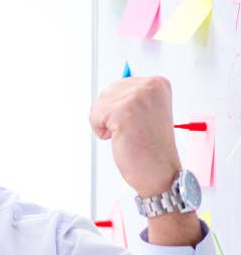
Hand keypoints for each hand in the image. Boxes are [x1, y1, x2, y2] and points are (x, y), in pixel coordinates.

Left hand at [89, 75, 180, 196]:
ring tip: (127, 134)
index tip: (137, 122)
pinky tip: (120, 138)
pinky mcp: (124, 111)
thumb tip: (109, 91)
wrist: (159, 171)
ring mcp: (138, 97)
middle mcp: (150, 86)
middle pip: (106, 93)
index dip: (118, 109)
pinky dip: (100, 131)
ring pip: (99, 105)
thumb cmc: (150, 146)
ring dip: (106, 124)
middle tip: (132, 130)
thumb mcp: (145, 110)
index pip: (117, 86)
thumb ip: (130, 95)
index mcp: (157, 83)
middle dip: (111, 115)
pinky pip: (94, 116)